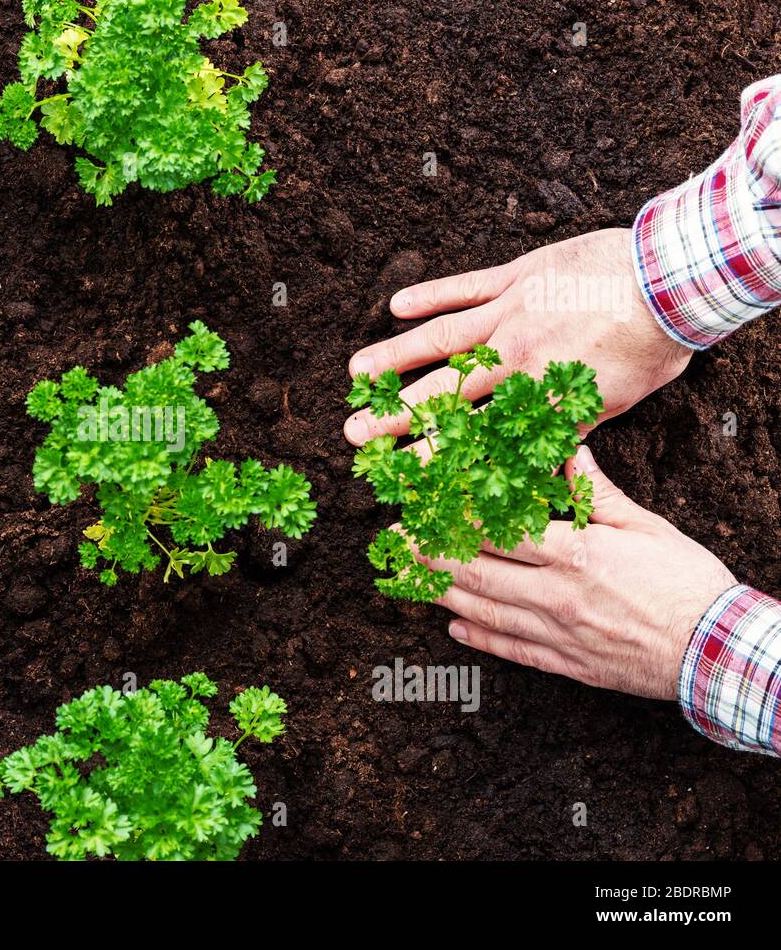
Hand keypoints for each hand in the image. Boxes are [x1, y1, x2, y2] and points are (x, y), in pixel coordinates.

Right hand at [344, 228, 692, 445]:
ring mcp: (510, 313)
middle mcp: (513, 358)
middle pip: (441, 393)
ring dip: (393, 357)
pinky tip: (396, 306)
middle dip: (393, 417)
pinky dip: (430, 295)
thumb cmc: (651, 345)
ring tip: (354, 373)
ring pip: (439, 340)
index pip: (472, 436)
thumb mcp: (614, 402)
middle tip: (354, 433)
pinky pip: (464, 288)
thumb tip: (535, 459)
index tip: (400, 477)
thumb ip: (566, 425)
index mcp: (537, 396)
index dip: (433, 458)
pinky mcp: (517, 276)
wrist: (671, 280)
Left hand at [425, 446, 735, 699]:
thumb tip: (568, 453)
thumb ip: (596, 493)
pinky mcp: (565, 664)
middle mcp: (555, 595)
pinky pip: (510, 649)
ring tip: (411, 577)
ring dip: (441, 592)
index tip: (427, 505)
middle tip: (398, 540)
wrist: (717, 650)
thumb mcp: (645, 526)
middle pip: (476, 572)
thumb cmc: (686, 583)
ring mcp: (556, 633)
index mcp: (574, 554)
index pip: (497, 531)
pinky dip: (478, 637)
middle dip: (431, 554)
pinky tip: (453, 625)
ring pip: (482, 611)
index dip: (455, 518)